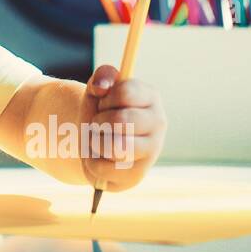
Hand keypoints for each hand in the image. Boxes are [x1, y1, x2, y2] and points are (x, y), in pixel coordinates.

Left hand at [78, 64, 166, 191]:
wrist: (96, 142)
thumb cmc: (100, 111)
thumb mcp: (97, 90)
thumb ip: (102, 76)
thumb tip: (102, 86)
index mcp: (150, 96)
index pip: (124, 92)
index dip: (105, 98)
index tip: (104, 102)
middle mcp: (158, 123)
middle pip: (120, 120)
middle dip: (98, 121)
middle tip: (98, 124)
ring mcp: (151, 151)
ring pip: (114, 147)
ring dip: (95, 142)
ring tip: (98, 140)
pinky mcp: (137, 175)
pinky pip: (103, 168)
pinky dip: (92, 162)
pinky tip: (100, 158)